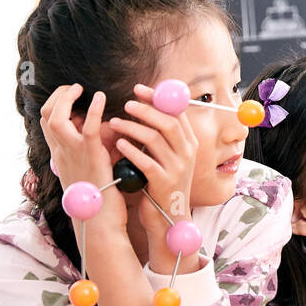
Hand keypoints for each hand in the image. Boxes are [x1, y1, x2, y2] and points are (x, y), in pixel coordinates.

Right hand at [40, 85, 125, 231]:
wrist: (101, 221)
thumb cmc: (101, 198)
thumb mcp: (91, 169)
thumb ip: (93, 151)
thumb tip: (109, 133)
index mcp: (61, 154)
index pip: (47, 123)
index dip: (55, 106)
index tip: (71, 95)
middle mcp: (62, 152)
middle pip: (46, 116)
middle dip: (57, 97)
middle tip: (74, 88)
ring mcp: (73, 153)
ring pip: (57, 119)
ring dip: (66, 99)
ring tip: (80, 89)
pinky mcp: (91, 156)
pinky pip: (87, 128)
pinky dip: (93, 109)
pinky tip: (100, 97)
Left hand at [107, 83, 198, 264]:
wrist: (167, 216)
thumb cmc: (161, 182)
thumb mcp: (168, 156)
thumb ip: (160, 135)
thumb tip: (144, 107)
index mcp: (190, 143)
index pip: (177, 113)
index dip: (158, 99)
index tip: (138, 89)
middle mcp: (188, 153)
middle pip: (168, 122)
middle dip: (146, 109)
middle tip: (126, 103)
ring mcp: (178, 168)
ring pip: (156, 139)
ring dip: (133, 128)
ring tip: (114, 122)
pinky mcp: (164, 182)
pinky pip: (146, 162)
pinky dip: (131, 151)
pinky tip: (118, 145)